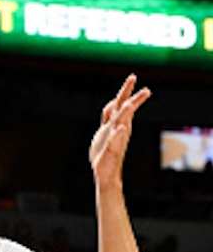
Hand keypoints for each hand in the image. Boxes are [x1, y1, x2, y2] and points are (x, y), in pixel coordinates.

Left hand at [89, 74, 150, 189]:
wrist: (105, 173)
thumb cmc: (105, 151)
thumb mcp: (105, 130)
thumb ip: (109, 117)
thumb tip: (114, 103)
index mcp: (115, 124)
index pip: (120, 104)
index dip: (126, 91)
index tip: (133, 78)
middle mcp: (118, 130)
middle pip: (125, 111)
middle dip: (133, 99)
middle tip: (146, 88)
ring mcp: (115, 140)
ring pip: (121, 124)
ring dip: (126, 114)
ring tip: (131, 103)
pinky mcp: (111, 151)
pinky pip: (114, 141)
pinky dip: (117, 134)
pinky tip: (121, 128)